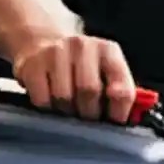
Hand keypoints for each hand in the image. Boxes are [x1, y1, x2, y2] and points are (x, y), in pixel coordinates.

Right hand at [10, 34, 135, 122]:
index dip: (119, 111)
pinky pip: (42, 99)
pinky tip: (50, 100)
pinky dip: (47, 108)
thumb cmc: (81, 65)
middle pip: (89, 91)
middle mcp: (82, 46)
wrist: (43, 41)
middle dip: (89, 112)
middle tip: (86, 116)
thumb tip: (131, 117)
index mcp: (108, 50)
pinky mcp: (32, 64)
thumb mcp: (106, 70)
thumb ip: (120, 91)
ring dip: (66, 111)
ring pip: (64, 97)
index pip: (121, 88)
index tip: (114, 121)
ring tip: (68, 107)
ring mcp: (55, 52)